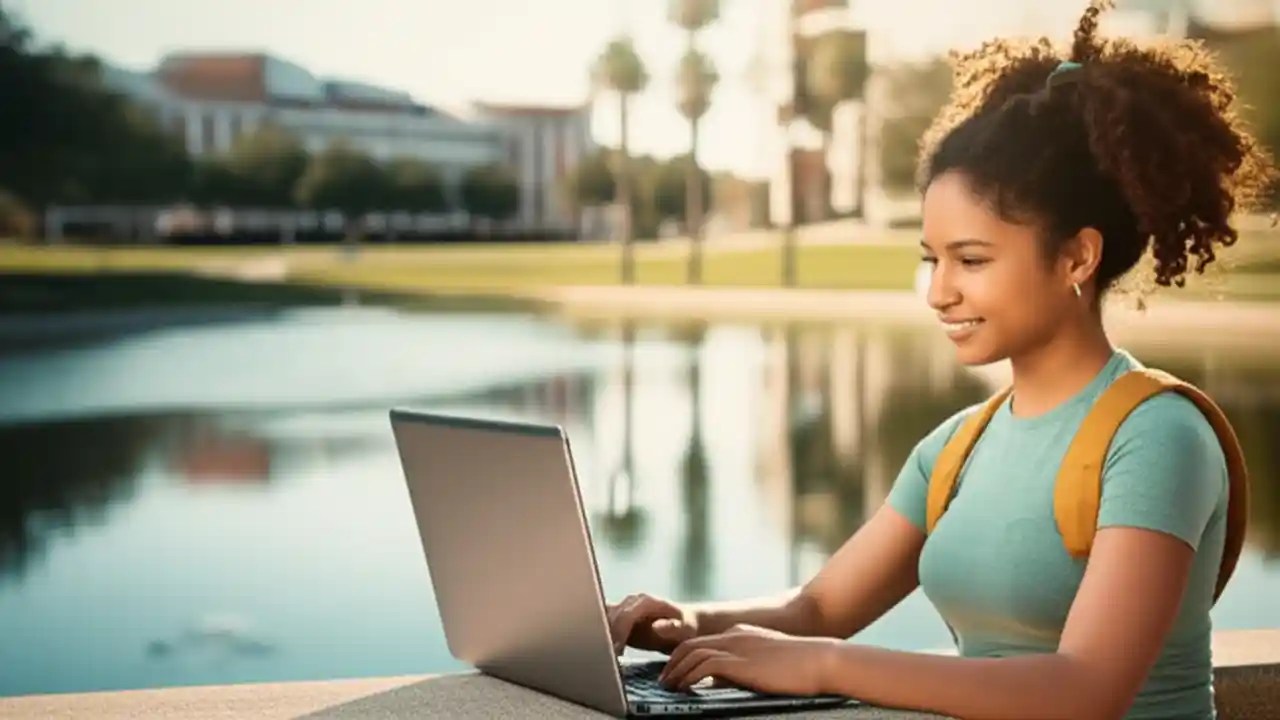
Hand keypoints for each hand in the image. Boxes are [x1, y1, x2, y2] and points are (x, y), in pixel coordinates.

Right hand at [606, 593, 697, 654]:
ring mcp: (623, 607)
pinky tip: (603, 652)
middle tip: (607, 658)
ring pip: (603, 619)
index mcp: (646, 601)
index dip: (619, 632)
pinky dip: (600, 636)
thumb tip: (656, 627)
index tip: (616, 649)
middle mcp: (632, 601)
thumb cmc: (685, 628)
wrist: (682, 625)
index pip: (626, 615)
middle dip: (606, 636)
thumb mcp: (684, 629)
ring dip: (601, 636)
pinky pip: (603, 624)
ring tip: (604, 657)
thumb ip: (671, 628)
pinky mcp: (618, 618)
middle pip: (611, 616)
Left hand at [658, 623, 837, 696]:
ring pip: (691, 654)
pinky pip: (703, 666)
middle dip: (672, 663)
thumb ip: (741, 668)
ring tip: (667, 687)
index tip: (674, 672)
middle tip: (663, 681)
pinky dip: (688, 676)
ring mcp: (736, 646)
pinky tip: (684, 688)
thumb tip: (720, 682)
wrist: (820, 660)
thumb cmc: (799, 666)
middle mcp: (733, 635)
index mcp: (739, 634)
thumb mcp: (764, 663)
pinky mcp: (740, 661)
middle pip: (689, 645)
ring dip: (675, 671)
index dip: (683, 656)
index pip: (701, 642)